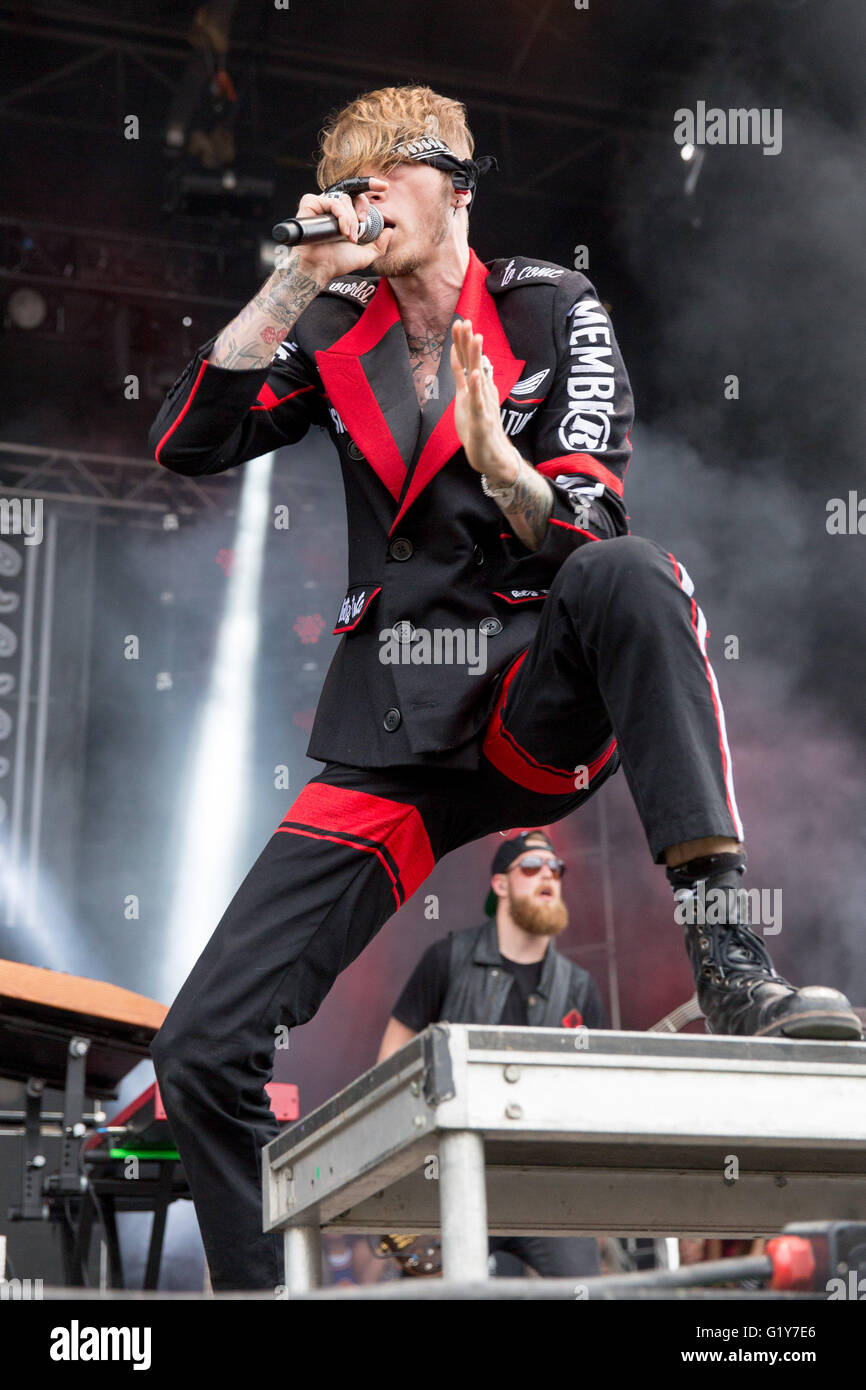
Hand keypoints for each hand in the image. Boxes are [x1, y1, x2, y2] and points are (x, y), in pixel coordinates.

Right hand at [291, 178, 393, 281]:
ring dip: (350, 219)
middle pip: (353, 195)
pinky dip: (340, 215)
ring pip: (343, 199)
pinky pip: (331, 201)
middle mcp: (332, 207)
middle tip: (360, 227)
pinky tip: (341, 230)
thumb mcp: (364, 256)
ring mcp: (321, 205)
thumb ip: (378, 245)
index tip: (384, 187)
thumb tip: (389, 232)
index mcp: (343, 215)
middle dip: (361, 210)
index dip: (370, 185)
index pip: (357, 194)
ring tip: (349, 236)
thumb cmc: (336, 263)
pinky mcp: (310, 204)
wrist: (320, 268)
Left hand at [450, 318, 515, 479]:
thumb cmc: (481, 429)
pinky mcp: (482, 419)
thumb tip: (475, 365)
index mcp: (477, 388)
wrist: (492, 456)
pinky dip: (477, 388)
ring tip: (475, 337)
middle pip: (473, 362)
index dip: (462, 343)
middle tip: (466, 320)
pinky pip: (479, 401)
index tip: (459, 322)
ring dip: (476, 357)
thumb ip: (471, 383)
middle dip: (468, 341)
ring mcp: (483, 404)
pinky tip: (475, 375)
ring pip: (479, 376)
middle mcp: (482, 392)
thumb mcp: (472, 402)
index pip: (467, 361)